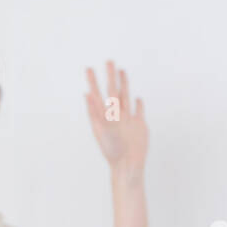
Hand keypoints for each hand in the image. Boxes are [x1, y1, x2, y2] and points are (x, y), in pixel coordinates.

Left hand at [84, 60, 147, 177]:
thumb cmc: (113, 150)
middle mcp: (115, 116)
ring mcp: (127, 120)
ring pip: (125, 98)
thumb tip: (87, 94)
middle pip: (112, 92)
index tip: (89, 69)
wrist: (128, 165)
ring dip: (124, 84)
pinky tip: (138, 98)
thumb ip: (96, 111)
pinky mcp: (139, 126)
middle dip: (110, 77)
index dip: (93, 82)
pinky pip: (138, 112)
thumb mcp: (103, 129)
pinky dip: (138, 105)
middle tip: (109, 61)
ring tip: (122, 71)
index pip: (97, 94)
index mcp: (104, 116)